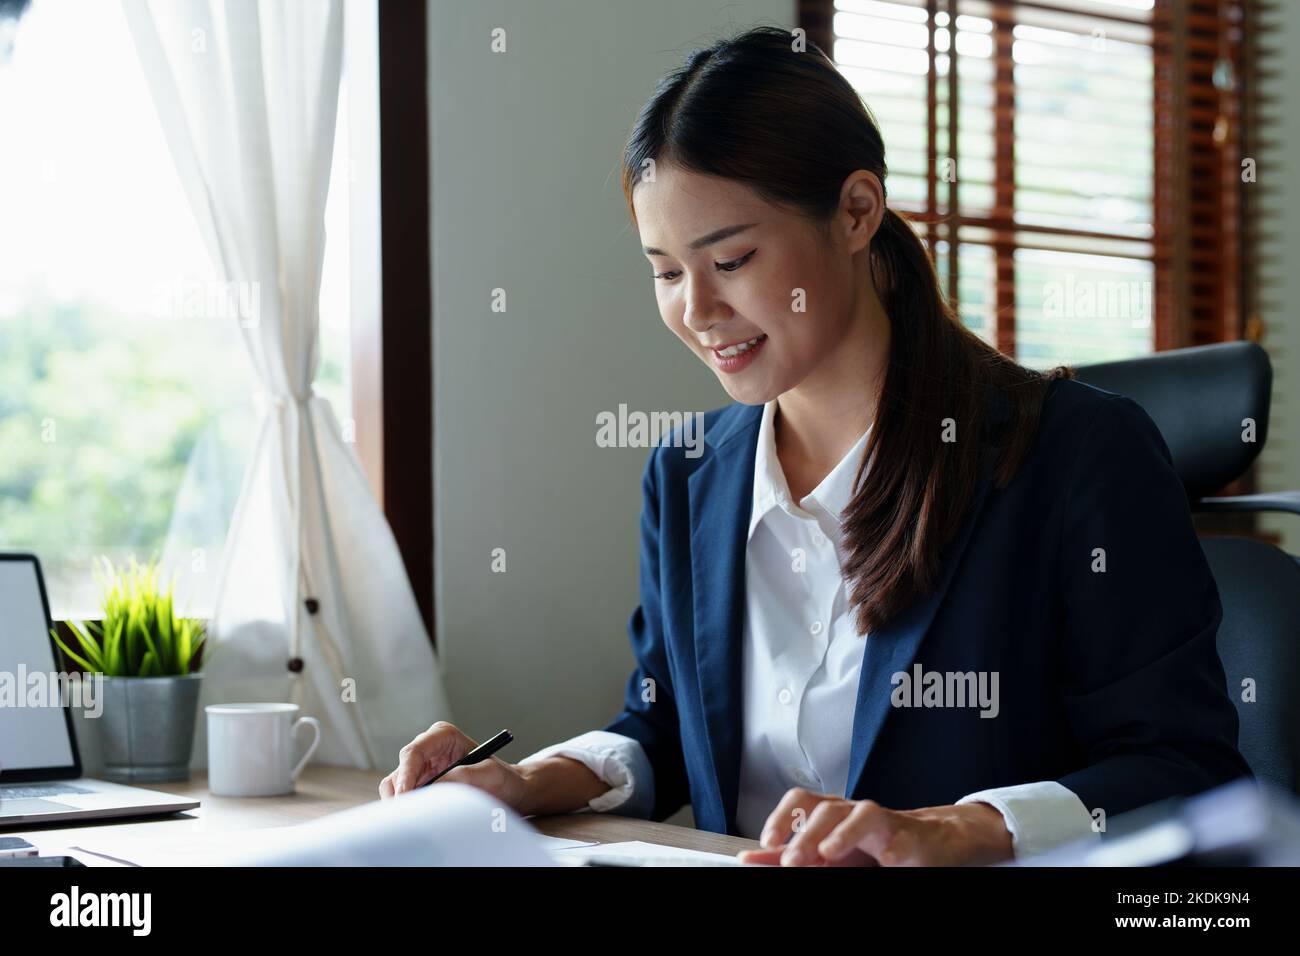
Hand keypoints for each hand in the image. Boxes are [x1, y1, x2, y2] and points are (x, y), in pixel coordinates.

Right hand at [378, 721, 531, 812]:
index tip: (406, 798)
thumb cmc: (502, 778)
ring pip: (395, 785)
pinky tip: (419, 818)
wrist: (508, 790)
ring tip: (419, 818)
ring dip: (402, 803)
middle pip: (400, 771)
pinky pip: (401, 796)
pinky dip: (406, 808)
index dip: (405, 776)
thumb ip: (462, 777)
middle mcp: (427, 748)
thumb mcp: (489, 775)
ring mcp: (421, 767)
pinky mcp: (419, 784)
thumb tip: (432, 787)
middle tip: (408, 817)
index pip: (414, 753)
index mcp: (443, 736)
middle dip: (401, 794)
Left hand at [737, 788, 1013, 866]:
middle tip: (792, 860)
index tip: (767, 843)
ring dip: (842, 834)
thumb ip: (789, 855)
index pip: (800, 802)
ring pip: (862, 813)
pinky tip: (885, 858)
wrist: (932, 844)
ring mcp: (885, 825)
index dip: (781, 817)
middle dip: (805, 834)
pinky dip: (892, 848)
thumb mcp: (828, 855)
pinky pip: (902, 838)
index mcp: (831, 817)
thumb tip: (747, 859)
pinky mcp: (913, 840)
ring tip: (827, 853)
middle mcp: (855, 814)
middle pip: (826, 807)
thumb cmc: (875, 848)